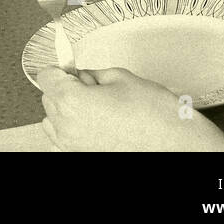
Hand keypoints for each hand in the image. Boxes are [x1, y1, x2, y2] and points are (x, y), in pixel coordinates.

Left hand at [38, 65, 223, 151]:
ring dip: (67, 110)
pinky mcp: (82, 155)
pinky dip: (71, 129)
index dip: (60, 68)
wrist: (177, 145)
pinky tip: (93, 125)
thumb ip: (92, 74)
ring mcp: (73, 145)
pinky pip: (63, 139)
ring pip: (54, 119)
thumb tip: (81, 75)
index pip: (46, 76)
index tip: (69, 67)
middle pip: (49, 97)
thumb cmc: (155, 116)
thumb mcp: (120, 77)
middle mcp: (66, 126)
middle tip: (93, 87)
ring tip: (97, 107)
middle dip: (67, 88)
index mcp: (71, 100)